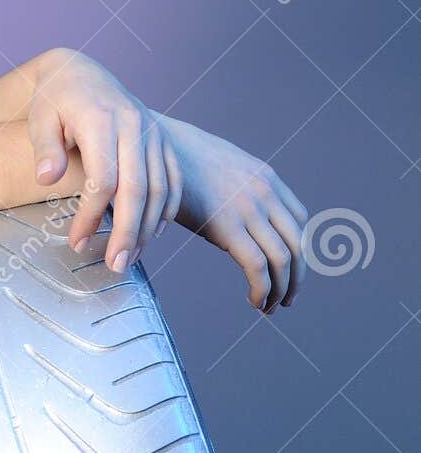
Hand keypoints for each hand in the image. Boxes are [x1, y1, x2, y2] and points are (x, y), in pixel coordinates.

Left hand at [28, 48, 183, 271]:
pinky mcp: (162, 140)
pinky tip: (152, 233)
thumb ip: (44, 148)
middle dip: (127, 231)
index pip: (103, 178)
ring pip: (159, 187)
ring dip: (147, 228)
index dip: (90, 216)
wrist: (81, 73)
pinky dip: (166, 209)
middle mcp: (134, 125)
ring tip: (129, 258)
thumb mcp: (40, 118)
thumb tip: (45, 179)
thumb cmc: (54, 100)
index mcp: (101, 120)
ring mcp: (153, 132)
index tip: (75, 242)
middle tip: (115, 266)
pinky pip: (173, 179)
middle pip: (137, 188)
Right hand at [156, 113, 307, 310]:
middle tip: (287, 299)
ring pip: (283, 259)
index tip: (289, 270)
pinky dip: (262, 290)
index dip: (300, 250)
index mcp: (266, 177)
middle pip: (299, 244)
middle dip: (297, 278)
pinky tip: (253, 301)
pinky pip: (258, 266)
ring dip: (282, 290)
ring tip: (270, 307)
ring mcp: (248, 208)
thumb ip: (234, 186)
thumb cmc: (176, 158)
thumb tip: (228, 209)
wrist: (152, 145)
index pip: (300, 220)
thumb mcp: (218, 165)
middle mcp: (265, 193)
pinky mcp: (228, 226)